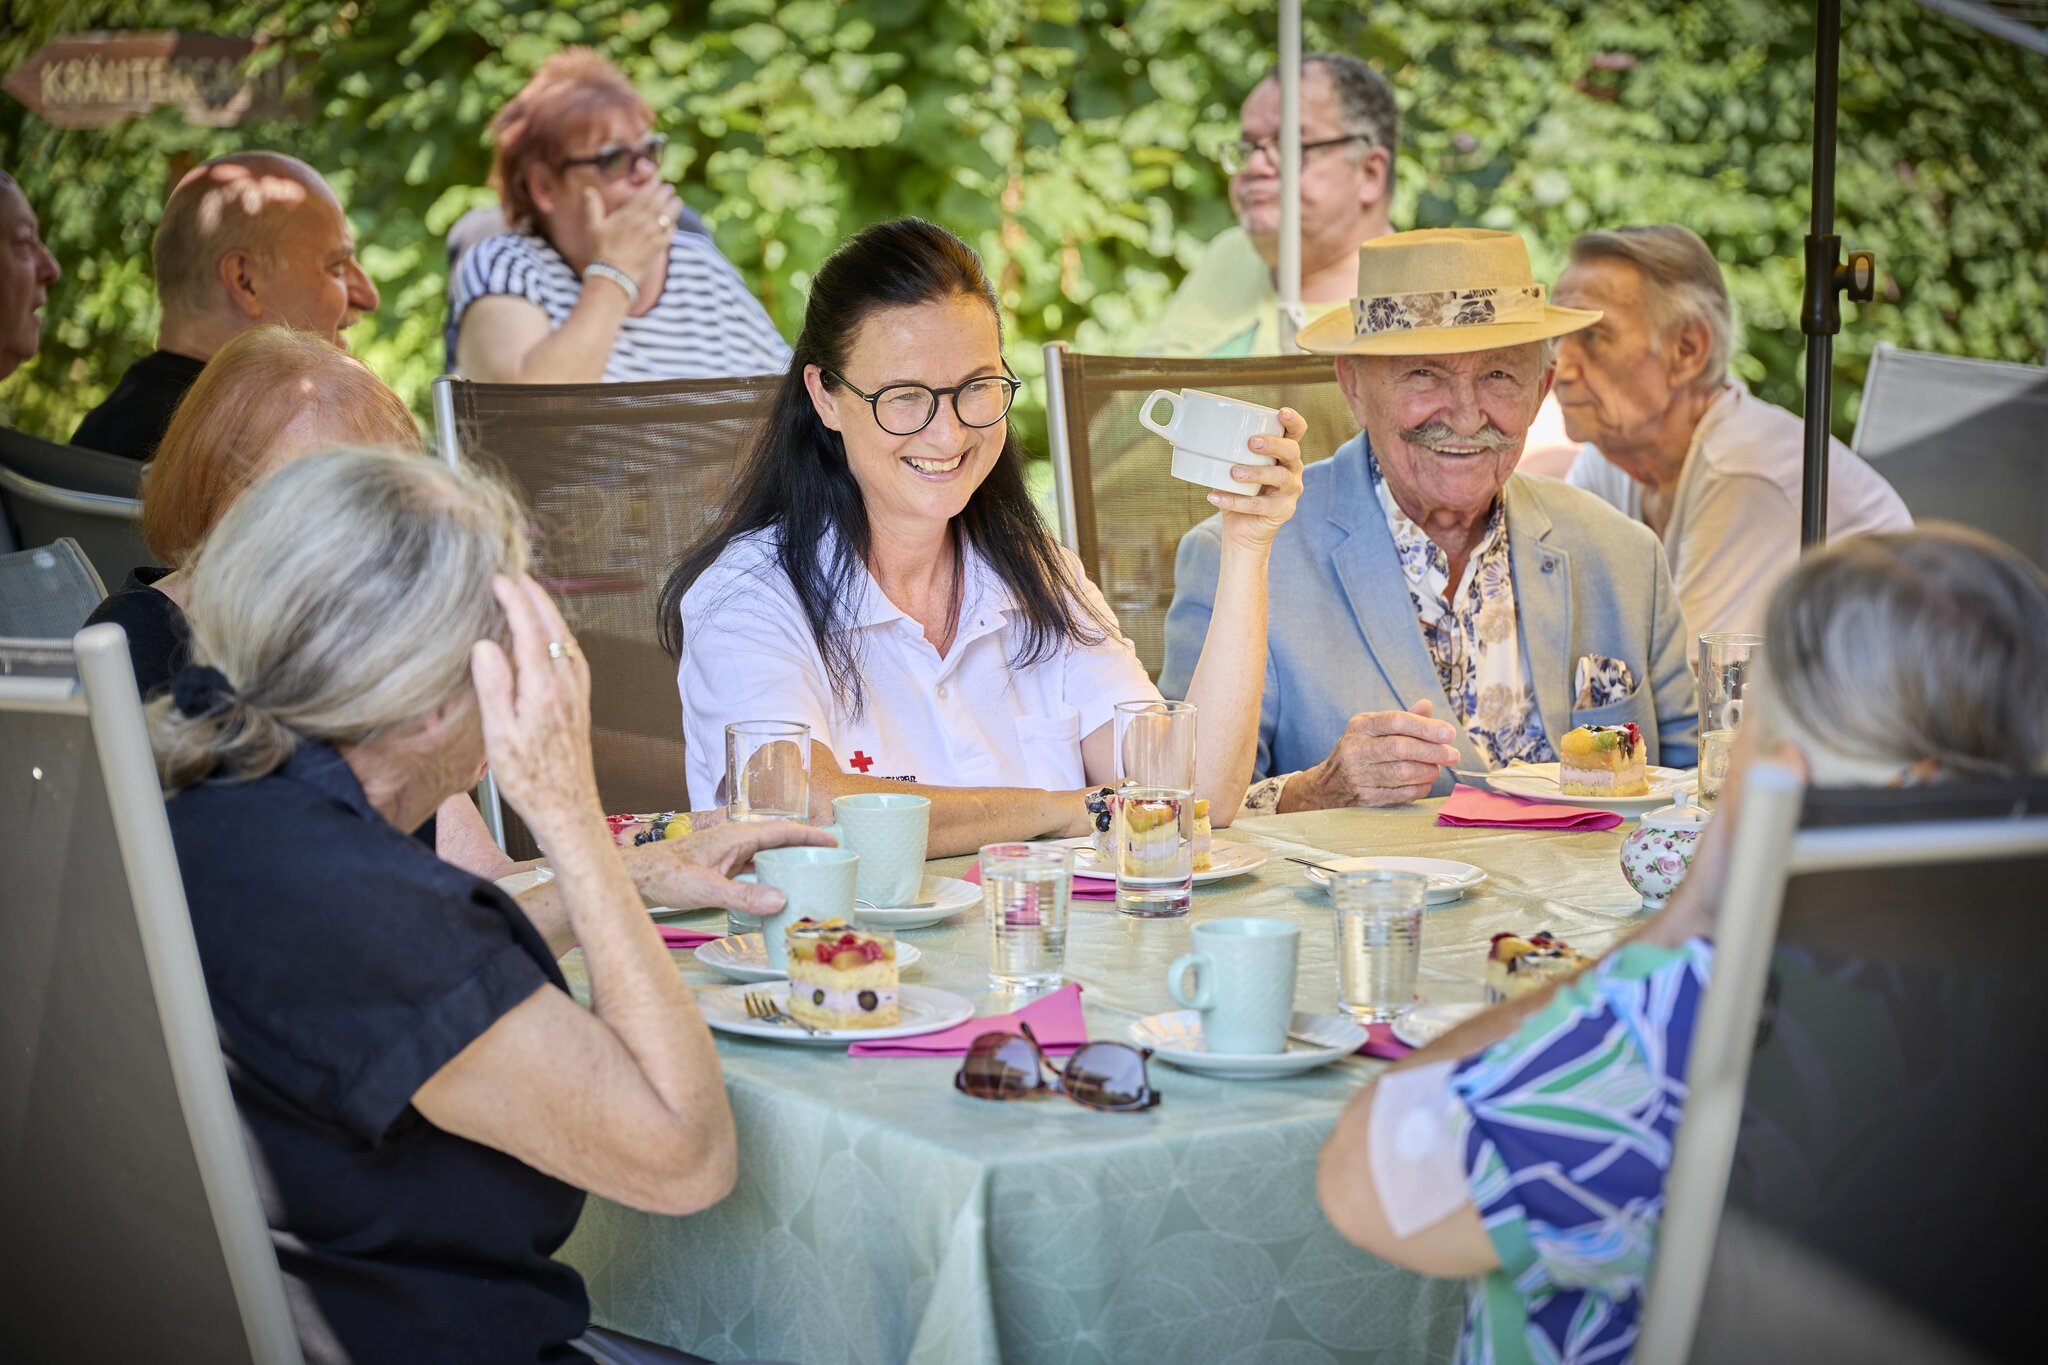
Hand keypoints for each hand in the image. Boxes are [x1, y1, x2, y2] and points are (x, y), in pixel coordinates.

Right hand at [470, 574, 602, 841]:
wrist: (568, 810)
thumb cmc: (529, 781)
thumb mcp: (499, 736)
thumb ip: (493, 687)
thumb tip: (485, 645)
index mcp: (543, 688)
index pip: (529, 629)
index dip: (514, 600)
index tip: (499, 578)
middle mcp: (566, 685)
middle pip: (553, 627)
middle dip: (535, 597)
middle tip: (516, 575)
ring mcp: (577, 694)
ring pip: (566, 640)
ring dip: (549, 614)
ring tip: (532, 597)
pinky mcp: (580, 704)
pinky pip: (573, 656)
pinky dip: (560, 636)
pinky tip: (553, 640)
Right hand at [583, 178, 682, 290]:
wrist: (614, 276)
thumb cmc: (601, 251)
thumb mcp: (593, 227)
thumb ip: (592, 206)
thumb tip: (588, 190)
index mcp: (630, 212)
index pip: (647, 191)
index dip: (654, 183)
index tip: (656, 180)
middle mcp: (645, 221)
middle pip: (662, 199)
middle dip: (666, 191)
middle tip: (668, 188)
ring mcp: (654, 234)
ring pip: (671, 213)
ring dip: (674, 205)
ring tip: (675, 201)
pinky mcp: (660, 246)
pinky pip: (672, 231)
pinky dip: (673, 224)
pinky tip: (671, 223)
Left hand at [630, 820, 839, 917]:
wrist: (632, 878)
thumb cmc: (662, 875)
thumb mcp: (706, 889)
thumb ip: (744, 896)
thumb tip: (781, 900)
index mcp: (735, 837)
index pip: (782, 830)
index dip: (810, 834)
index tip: (834, 840)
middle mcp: (733, 841)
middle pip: (776, 841)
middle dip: (802, 848)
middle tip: (828, 862)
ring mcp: (725, 854)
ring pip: (763, 856)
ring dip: (784, 864)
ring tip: (806, 878)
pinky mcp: (717, 868)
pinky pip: (750, 869)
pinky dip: (766, 878)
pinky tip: (771, 893)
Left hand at [1211, 406, 1306, 551]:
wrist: (1243, 530)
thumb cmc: (1239, 492)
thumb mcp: (1233, 469)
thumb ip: (1224, 454)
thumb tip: (1192, 436)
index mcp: (1283, 454)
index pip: (1296, 433)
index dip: (1293, 421)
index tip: (1281, 413)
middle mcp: (1293, 469)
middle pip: (1292, 451)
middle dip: (1273, 444)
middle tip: (1252, 443)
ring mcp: (1291, 490)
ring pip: (1279, 477)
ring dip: (1255, 472)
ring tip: (1233, 473)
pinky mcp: (1283, 510)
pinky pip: (1260, 505)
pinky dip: (1235, 501)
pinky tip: (1215, 497)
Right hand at [1296, 700, 1460, 808]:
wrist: (1329, 784)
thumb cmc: (1361, 750)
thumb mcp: (1375, 729)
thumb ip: (1403, 718)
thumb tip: (1427, 705)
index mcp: (1361, 726)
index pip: (1396, 721)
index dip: (1426, 727)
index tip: (1449, 734)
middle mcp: (1356, 749)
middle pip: (1400, 748)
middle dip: (1432, 752)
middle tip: (1453, 755)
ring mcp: (1358, 775)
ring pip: (1402, 773)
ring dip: (1427, 771)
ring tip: (1438, 768)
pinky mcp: (1365, 797)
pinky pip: (1400, 793)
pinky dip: (1419, 788)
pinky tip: (1425, 781)